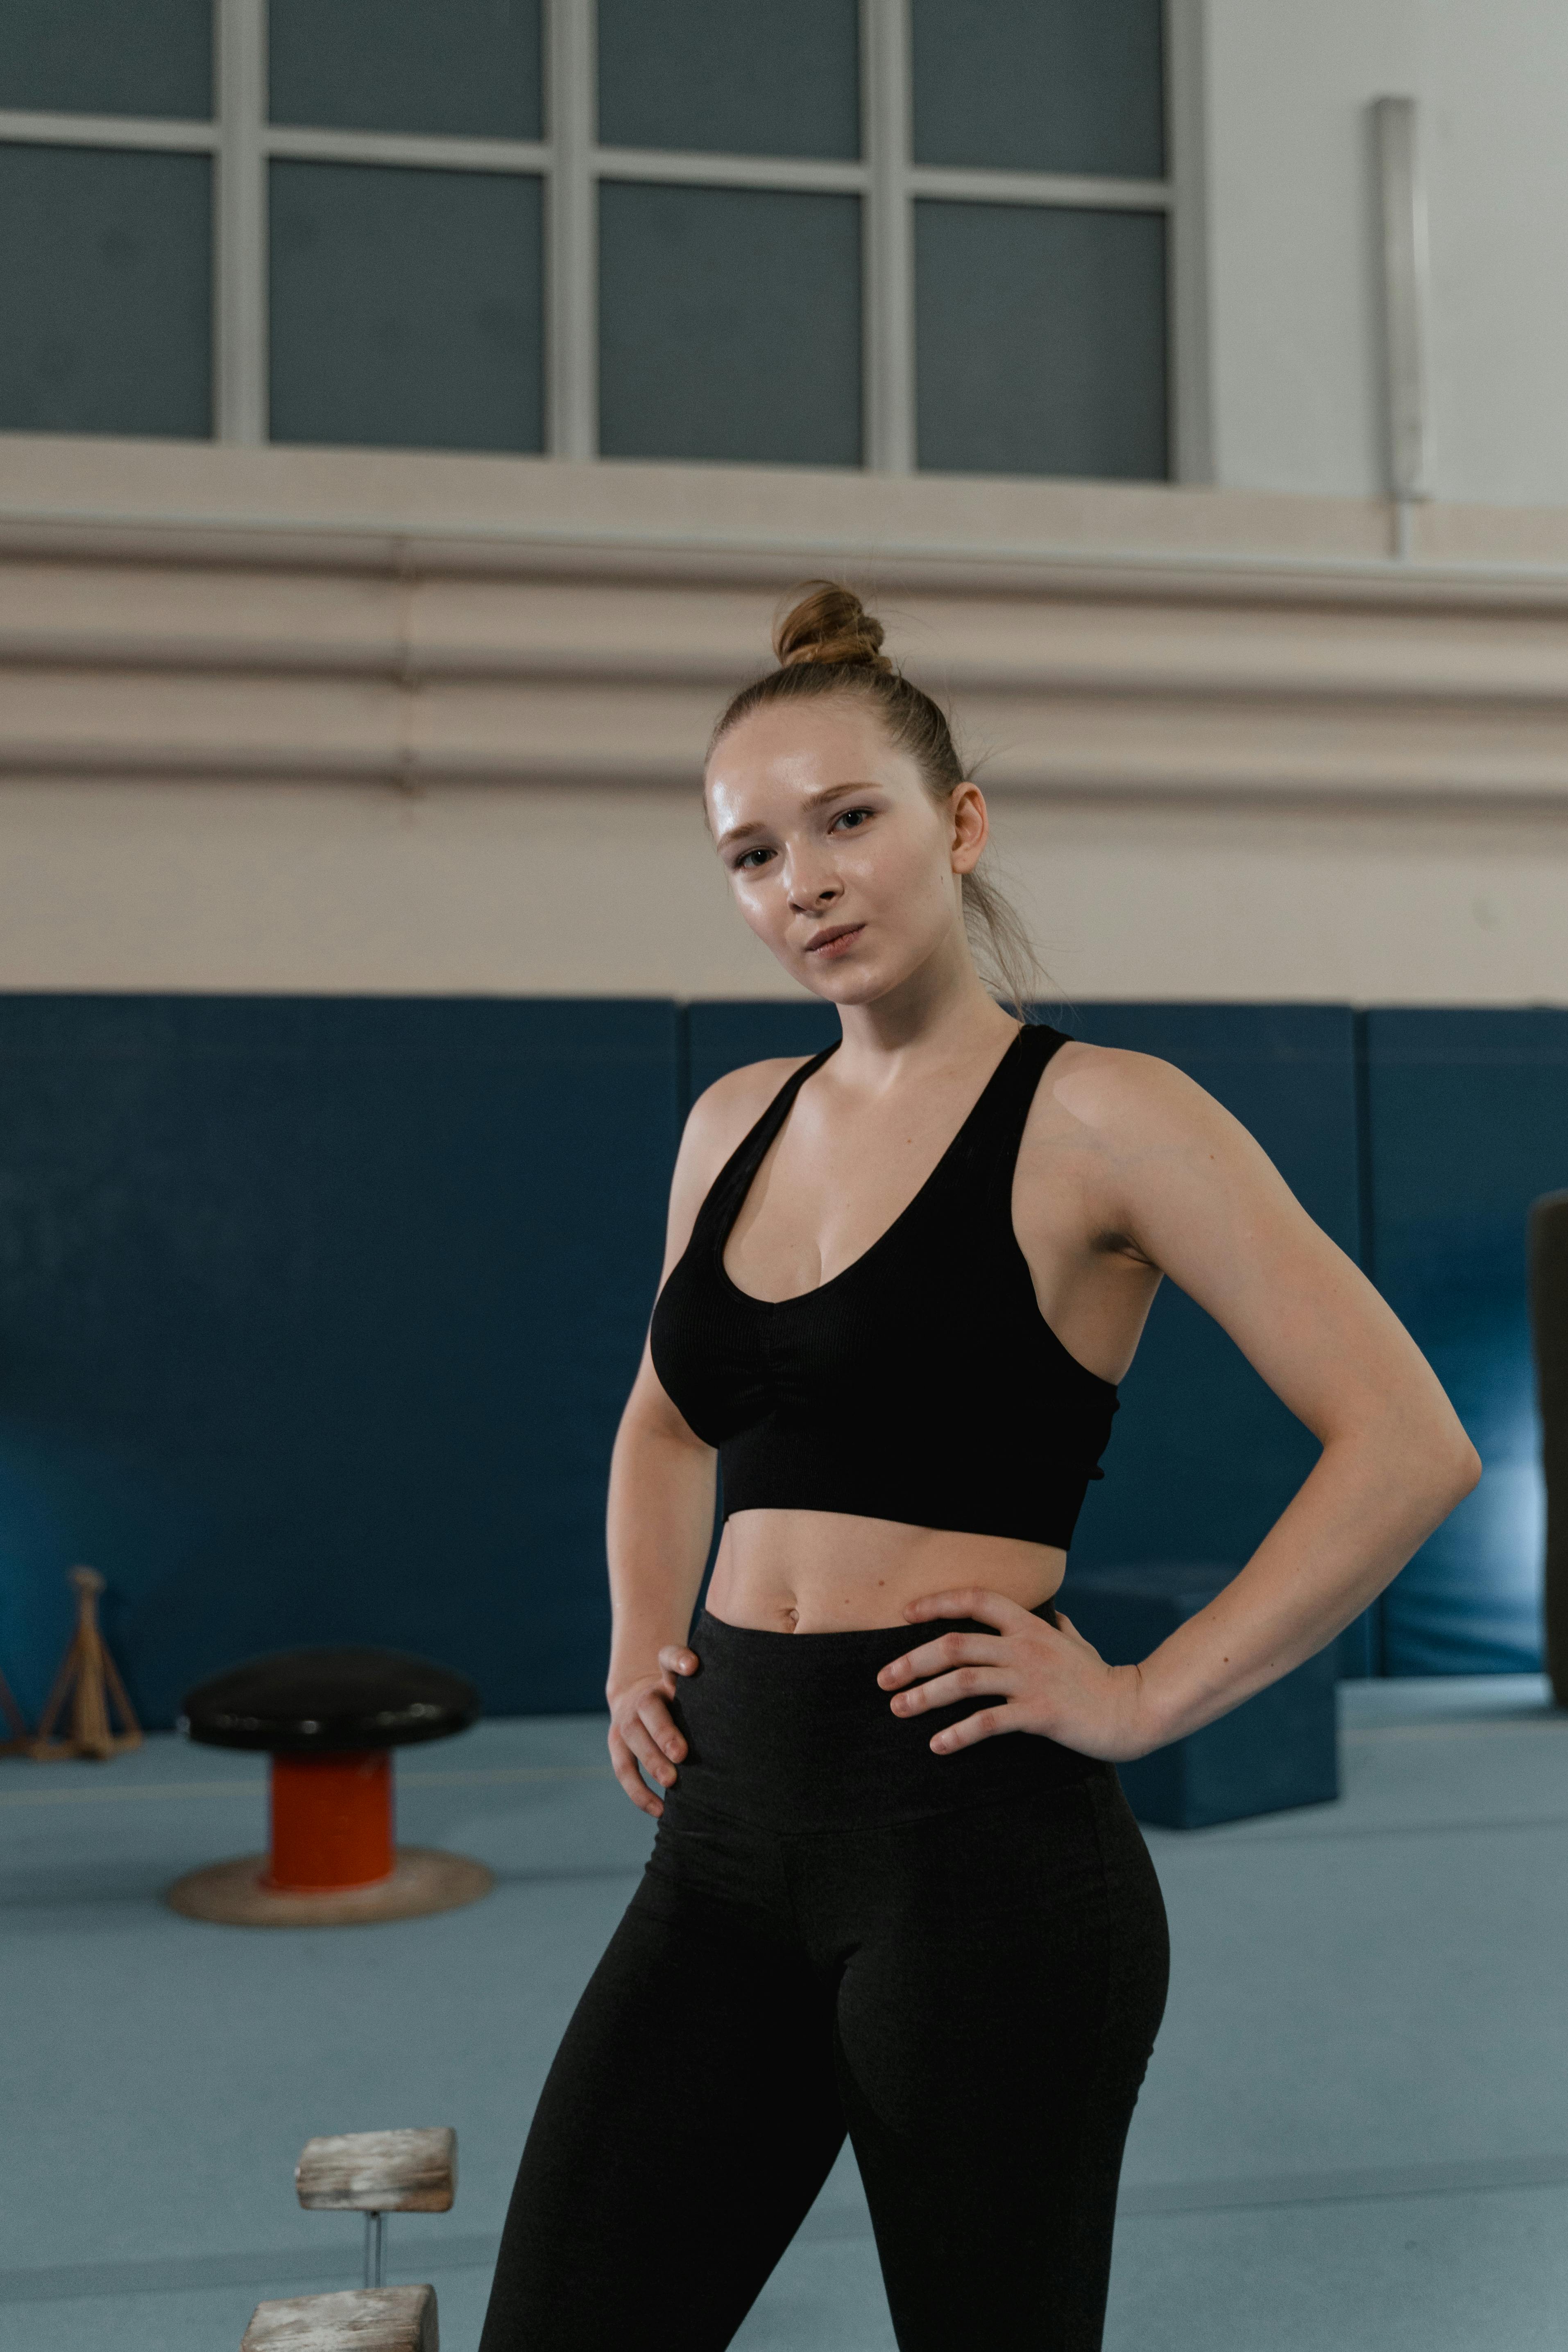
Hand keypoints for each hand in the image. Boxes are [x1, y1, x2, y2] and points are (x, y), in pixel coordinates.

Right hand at [607, 1644, 698, 1816]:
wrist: (638, 1699)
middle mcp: (643, 1697)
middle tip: (682, 1754)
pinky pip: (624, 1770)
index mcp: (665, 1678)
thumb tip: (752, 1704)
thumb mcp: (694, 1689)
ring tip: (671, 1783)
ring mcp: (626, 1721)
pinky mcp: (617, 1745)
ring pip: (632, 1739)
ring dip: (651, 1761)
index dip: (678, 1659)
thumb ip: (711, 1691)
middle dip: (664, 1731)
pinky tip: (660, 1809)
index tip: (692, 1666)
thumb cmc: (682, 1699)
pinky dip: (639, 1792)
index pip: (668, 1658)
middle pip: (649, 1708)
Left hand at [876, 1589, 1154, 1762]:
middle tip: (884, 1678)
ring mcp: (1031, 1680)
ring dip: (924, 1695)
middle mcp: (1026, 1647)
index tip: (905, 1615)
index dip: (937, 1602)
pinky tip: (937, 1745)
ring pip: (964, 1681)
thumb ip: (1059, 1627)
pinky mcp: (1039, 1714)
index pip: (976, 1600)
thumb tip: (1055, 1614)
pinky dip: (958, 1734)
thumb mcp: (1077, 1643)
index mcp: (1031, 1626)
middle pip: (956, 1644)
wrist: (1133, 1710)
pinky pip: (988, 1722)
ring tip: (898, 1708)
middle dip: (913, 1660)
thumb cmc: (1101, 1678)